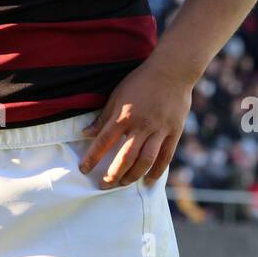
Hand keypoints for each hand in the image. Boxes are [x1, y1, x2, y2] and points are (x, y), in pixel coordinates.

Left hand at [79, 60, 192, 188]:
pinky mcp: (174, 132)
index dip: (92, 158)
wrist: (171, 71)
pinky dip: (157, 171)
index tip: (83, 169)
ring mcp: (159, 130)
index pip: (103, 141)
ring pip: (145, 160)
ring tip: (124, 184)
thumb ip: (103, 117)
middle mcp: (141, 125)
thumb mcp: (117, 95)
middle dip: (113, 175)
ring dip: (133, 176)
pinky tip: (149, 180)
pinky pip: (165, 156)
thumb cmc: (140, 81)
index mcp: (124, 115)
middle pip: (125, 157)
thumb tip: (86, 133)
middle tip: (104, 185)